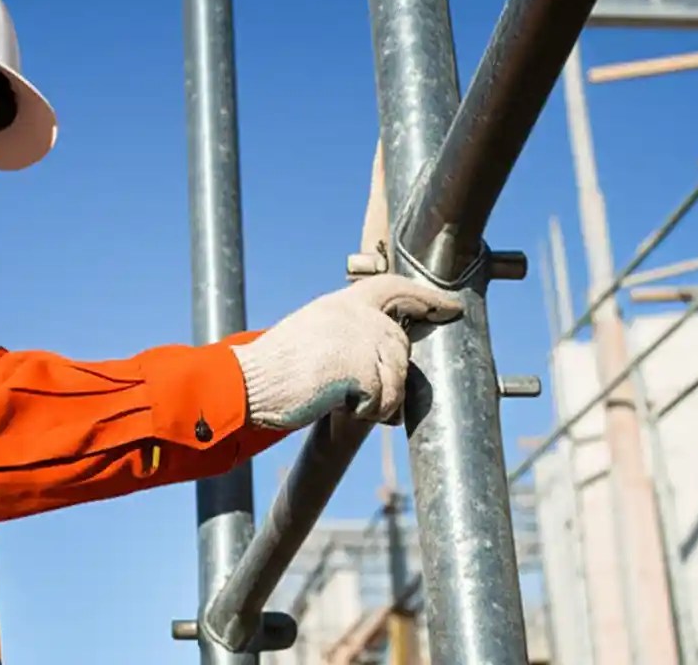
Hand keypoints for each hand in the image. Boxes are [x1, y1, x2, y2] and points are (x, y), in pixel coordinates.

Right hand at [231, 274, 461, 430]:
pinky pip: (385, 398)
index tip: (450, 307)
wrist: (247, 385)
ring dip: (380, 400)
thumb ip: (348, 335)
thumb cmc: (275, 371)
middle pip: (400, 345)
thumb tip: (386, 357)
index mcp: (341, 303)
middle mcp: (353, 314)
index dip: (425, 297)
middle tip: (371, 402)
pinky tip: (343, 408)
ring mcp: (358, 337)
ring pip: (396, 375)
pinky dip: (369, 412)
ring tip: (350, 406)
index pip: (392, 287)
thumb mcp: (314, 335)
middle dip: (393, 377)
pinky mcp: (359, 366)